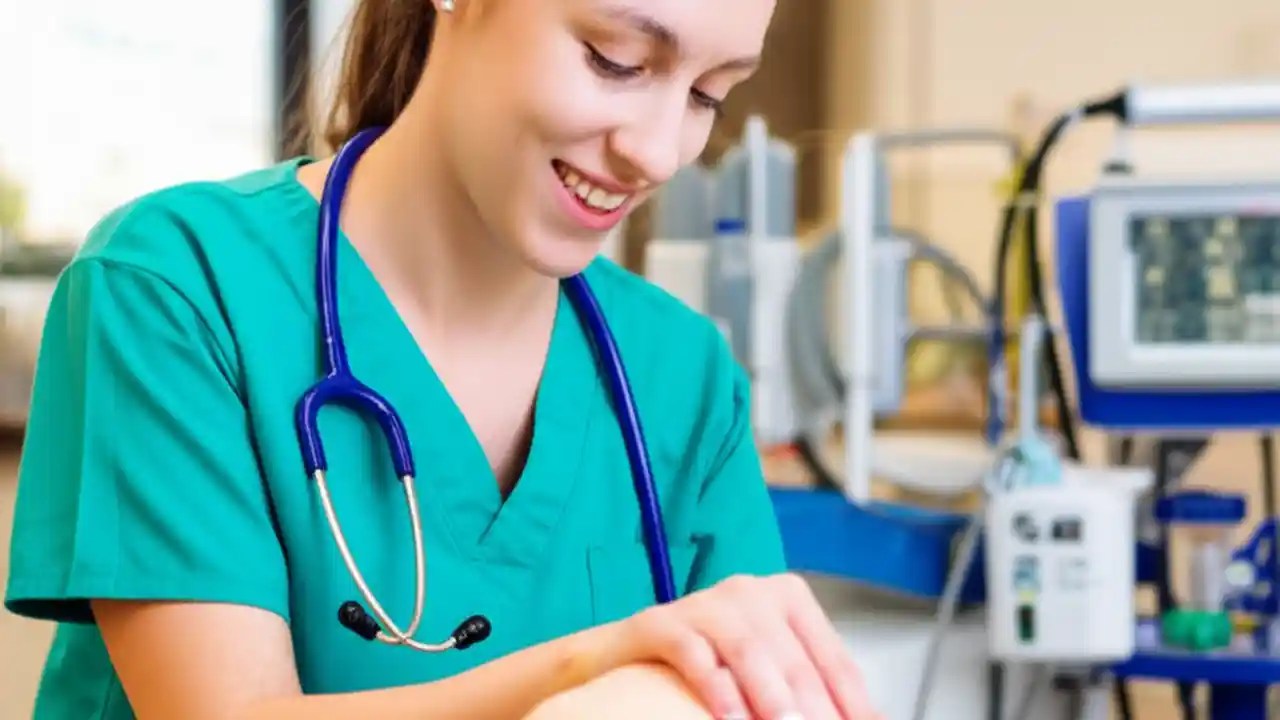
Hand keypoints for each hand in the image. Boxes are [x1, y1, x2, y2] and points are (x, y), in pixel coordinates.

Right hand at [620, 573, 878, 719]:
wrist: (626, 653)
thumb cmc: (709, 663)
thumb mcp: (767, 671)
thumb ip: (809, 690)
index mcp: (788, 599)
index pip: (835, 661)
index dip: (853, 706)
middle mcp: (750, 592)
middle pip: (796, 662)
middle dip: (815, 710)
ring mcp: (704, 604)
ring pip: (751, 653)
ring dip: (772, 699)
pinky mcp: (661, 623)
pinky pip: (694, 655)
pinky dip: (717, 689)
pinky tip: (730, 718)